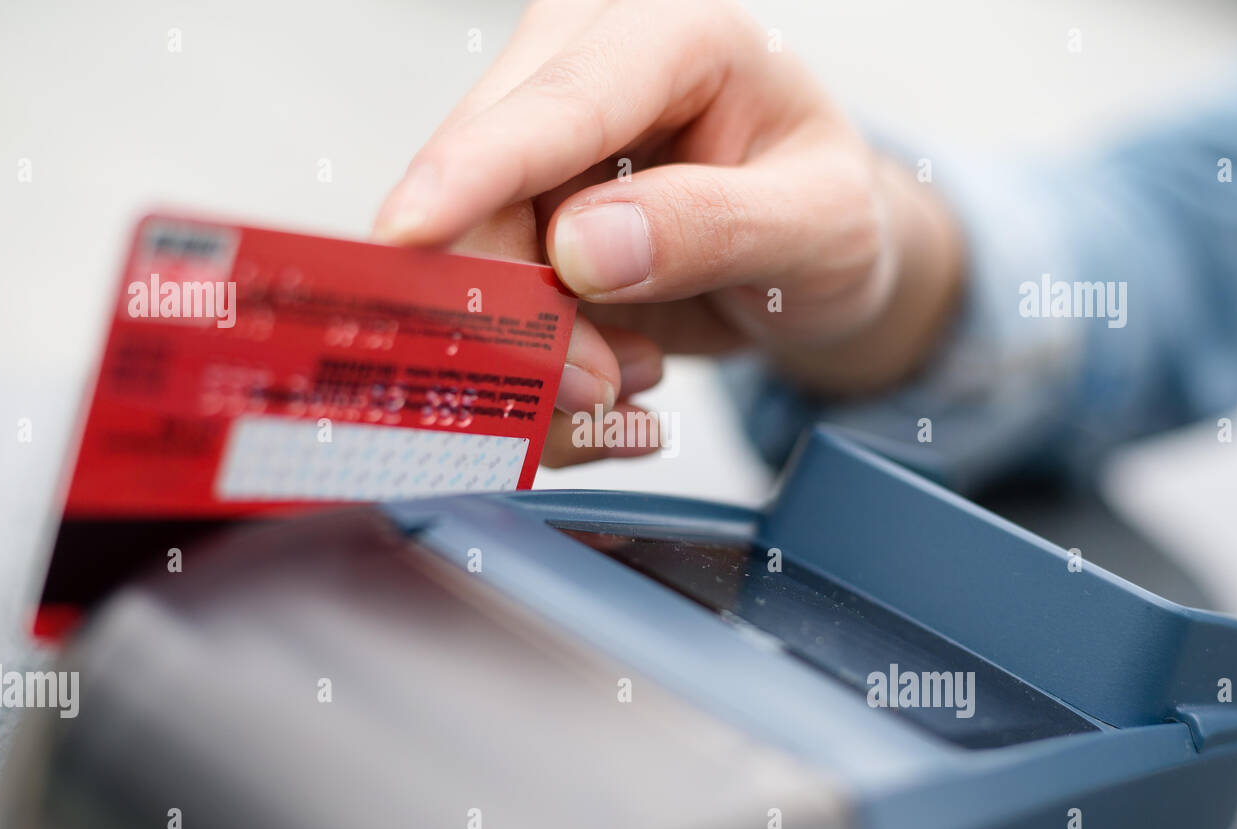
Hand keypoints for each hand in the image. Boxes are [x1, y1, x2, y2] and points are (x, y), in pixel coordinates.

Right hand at [374, 0, 963, 464]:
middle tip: (601, 386)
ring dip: (541, 352)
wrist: (808, 257)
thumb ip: (714, 229)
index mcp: (671, 34)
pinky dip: (540, 366)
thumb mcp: (819, 227)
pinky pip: (484, 300)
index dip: (475, 171)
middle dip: (525, 312)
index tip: (408, 233)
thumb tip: (582, 250)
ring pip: (467, 258)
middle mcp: (582, 66)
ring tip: (635, 372)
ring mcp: (535, 142)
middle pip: (482, 187)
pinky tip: (614, 373)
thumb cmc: (828, 218)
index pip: (559, 105)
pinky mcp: (513, 210)